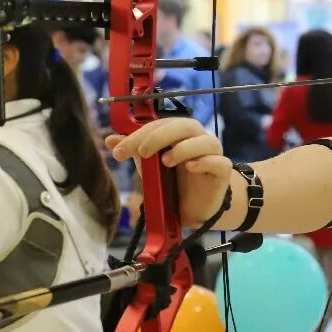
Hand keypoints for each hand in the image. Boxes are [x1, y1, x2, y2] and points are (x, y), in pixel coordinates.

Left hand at [107, 118, 230, 228]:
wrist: (195, 206)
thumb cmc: (174, 179)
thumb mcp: (149, 165)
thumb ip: (134, 150)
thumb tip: (109, 140)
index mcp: (179, 132)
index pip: (159, 124)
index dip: (138, 134)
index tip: (119, 151)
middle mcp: (197, 138)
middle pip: (184, 126)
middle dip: (160, 136)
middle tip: (142, 151)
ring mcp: (212, 153)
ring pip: (204, 141)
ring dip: (183, 148)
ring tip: (166, 162)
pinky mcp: (222, 171)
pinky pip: (218, 162)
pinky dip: (204, 162)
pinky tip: (190, 167)